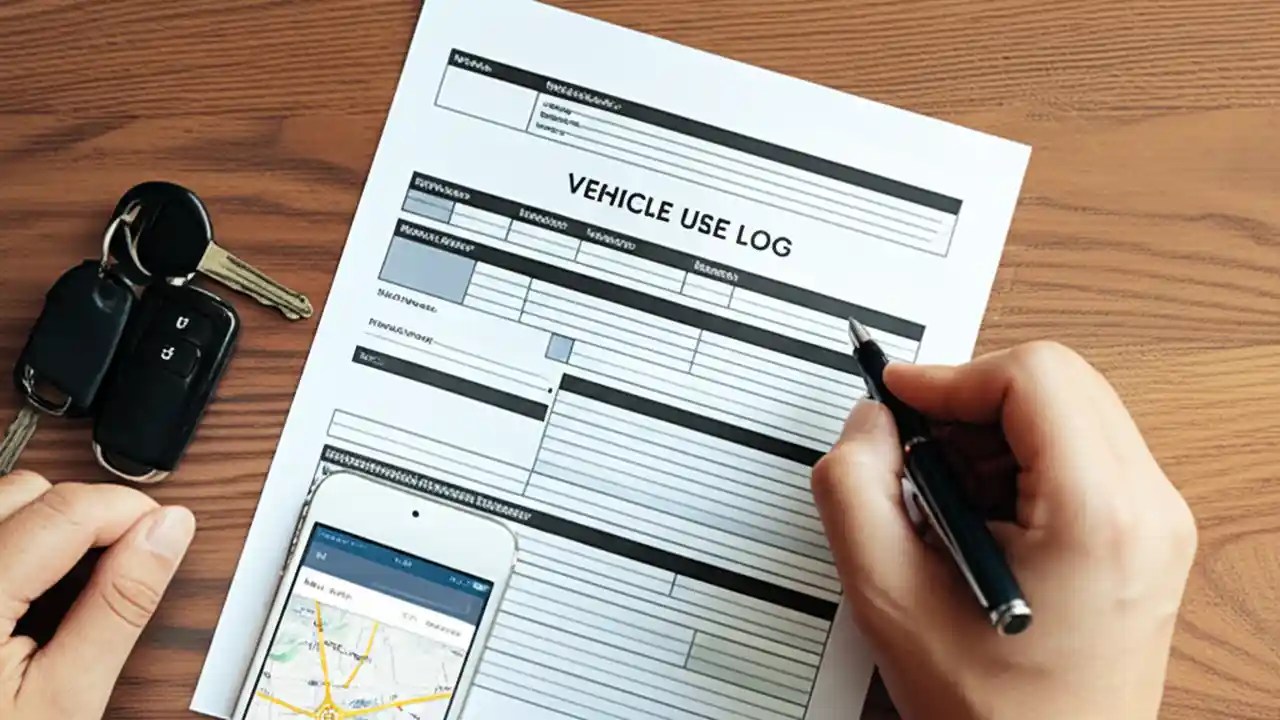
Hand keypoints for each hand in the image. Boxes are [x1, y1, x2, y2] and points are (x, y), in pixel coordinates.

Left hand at [0, 471, 194, 719]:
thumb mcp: (66, 699)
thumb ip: (119, 607)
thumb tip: (167, 533)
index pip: (65, 509)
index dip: (129, 510)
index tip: (162, 534)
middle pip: (28, 491)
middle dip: (86, 515)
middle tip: (121, 565)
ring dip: (44, 522)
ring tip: (70, 580)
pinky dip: (11, 540)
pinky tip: (22, 587)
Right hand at [812, 342, 1196, 719]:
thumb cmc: (992, 711)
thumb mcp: (887, 594)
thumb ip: (854, 486)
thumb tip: (872, 421)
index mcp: (1100, 516)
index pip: (1032, 376)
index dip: (950, 377)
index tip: (897, 398)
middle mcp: (1149, 508)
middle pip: (1056, 382)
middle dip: (970, 405)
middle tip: (918, 458)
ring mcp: (1157, 520)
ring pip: (1068, 410)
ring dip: (992, 436)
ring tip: (948, 504)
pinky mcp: (1147, 532)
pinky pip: (1082, 451)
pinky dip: (1019, 462)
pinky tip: (981, 520)